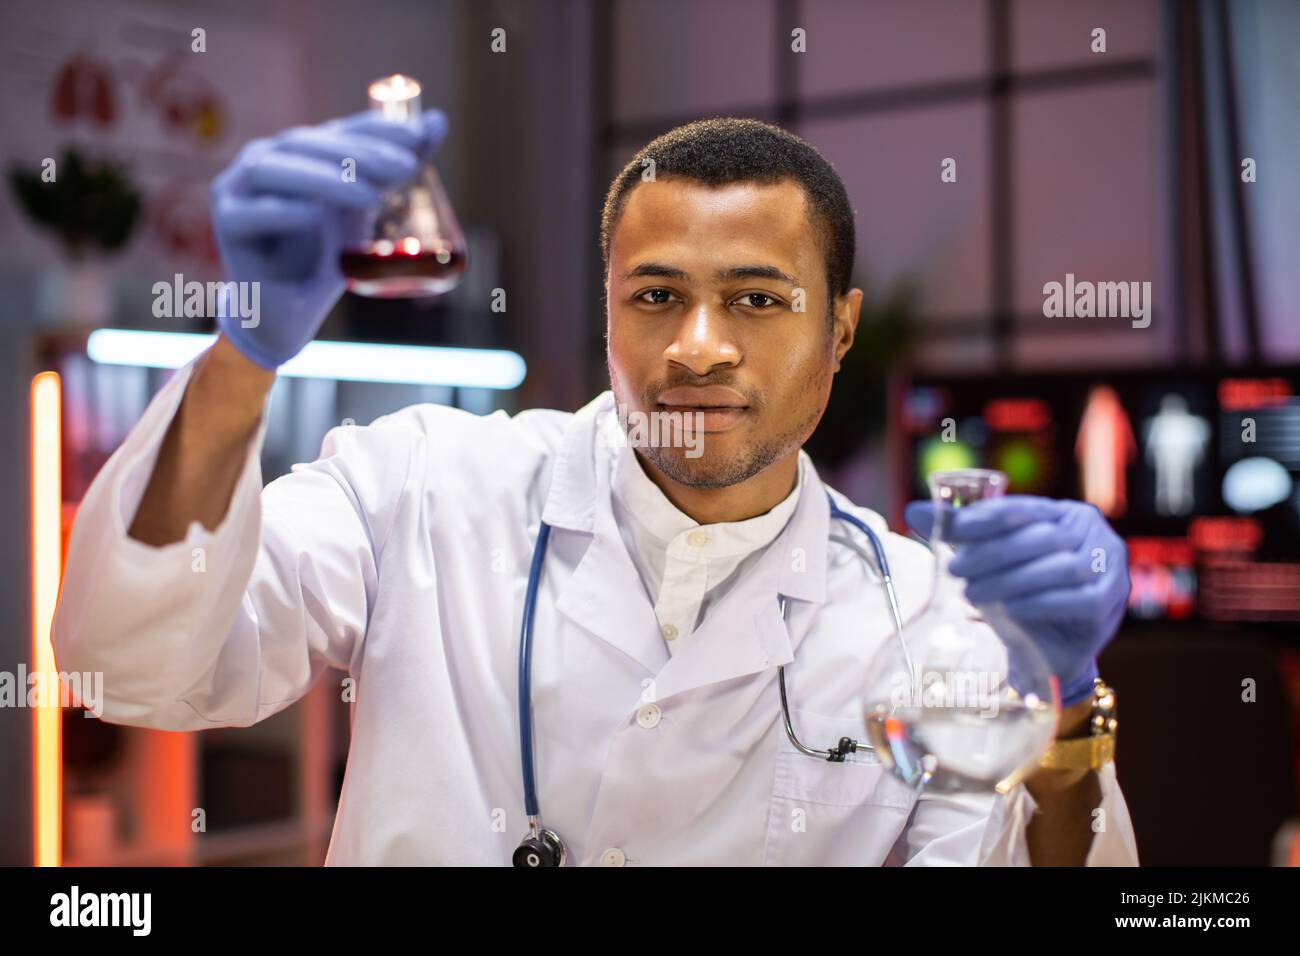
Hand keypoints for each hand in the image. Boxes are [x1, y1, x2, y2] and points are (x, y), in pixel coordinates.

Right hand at [209, 108, 448, 367]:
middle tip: (403, 168)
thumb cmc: (324, 255)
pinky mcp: (227, 227)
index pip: (339, 130)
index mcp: (298, 153)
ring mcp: (238, 191)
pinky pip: (251, 214)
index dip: (377, 129)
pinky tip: (313, 215)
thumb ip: (394, 167)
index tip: (421, 136)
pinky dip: (283, 212)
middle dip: (358, 154)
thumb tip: (438, 121)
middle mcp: (265, 161)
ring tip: (369, 196)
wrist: (289, 312)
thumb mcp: (365, 208)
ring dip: (324, 178)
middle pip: (307, 144)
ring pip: (274, 170)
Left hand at [904, 496, 1129, 706]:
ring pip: (1061, 568)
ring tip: (973, 594)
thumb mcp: (985, 561)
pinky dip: (1041, 603)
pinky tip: (1010, 610)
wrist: (1046, 648)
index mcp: (1062, 513)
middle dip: (992, 553)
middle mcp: (1091, 533)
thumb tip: (912, 512)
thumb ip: (957, 534)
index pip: (1021, 509)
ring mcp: (1108, 567)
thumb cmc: (1016, 593)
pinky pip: (1078, 600)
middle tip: (955, 569)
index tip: (947, 533)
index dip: (983, 519)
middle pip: (1040, 537)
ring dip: (1012, 580)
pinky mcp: (1110, 601)